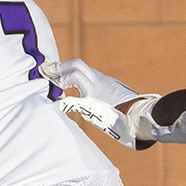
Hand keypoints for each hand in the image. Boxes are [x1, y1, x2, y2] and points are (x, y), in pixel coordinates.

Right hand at [42, 59, 160, 150]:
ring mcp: (107, 82)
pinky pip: (90, 76)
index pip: (72, 73)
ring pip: (85, 70)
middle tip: (46, 69)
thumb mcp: (93, 115)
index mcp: (94, 87)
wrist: (142, 117)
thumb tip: (60, 102)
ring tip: (57, 77)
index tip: (44, 77)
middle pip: (77, 65)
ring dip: (69, 70)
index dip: (56, 74)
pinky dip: (78, 77)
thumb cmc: (119, 119)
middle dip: (60, 67)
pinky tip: (75, 85)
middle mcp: (100, 80)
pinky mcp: (111, 86)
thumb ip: (76, 106)